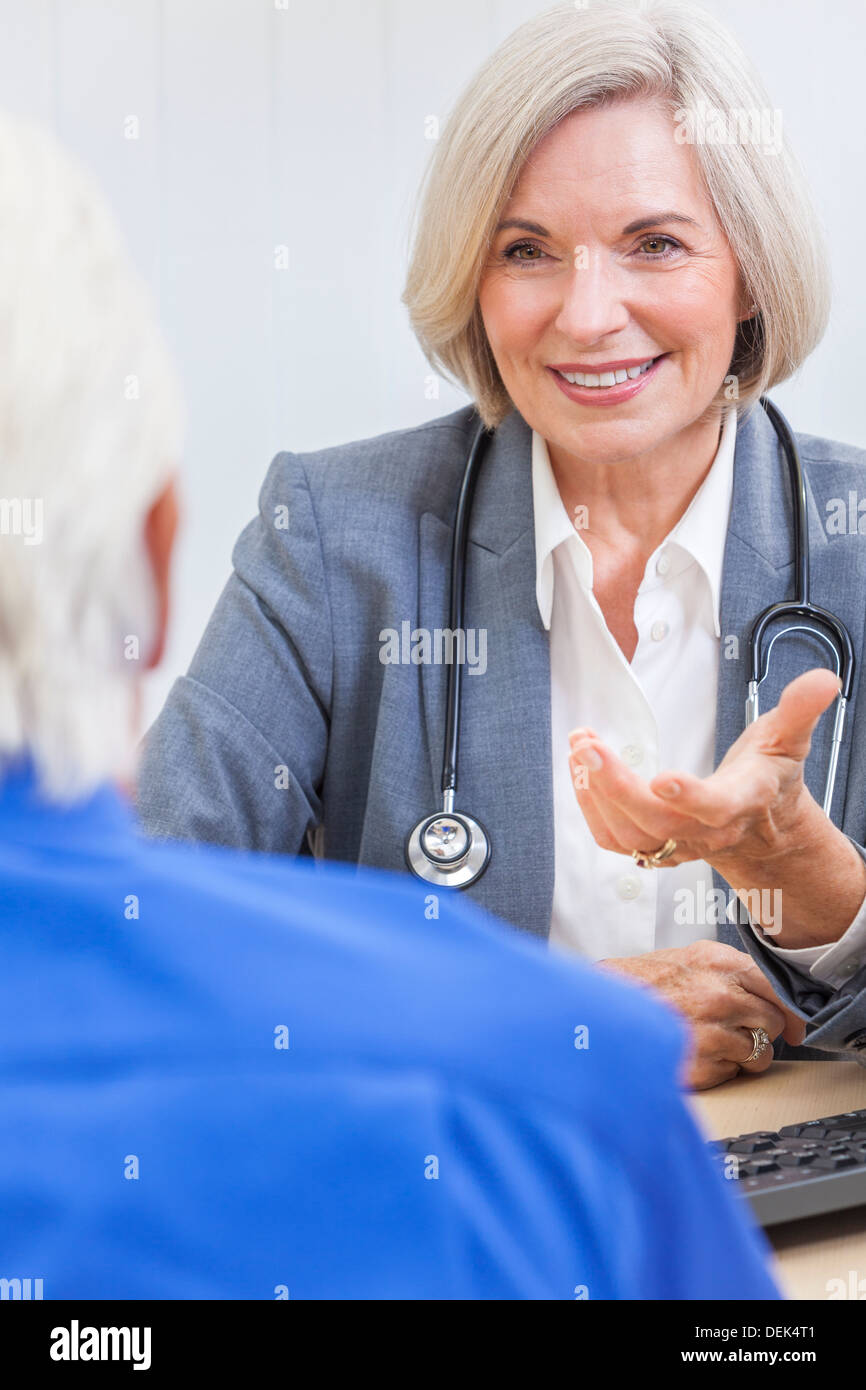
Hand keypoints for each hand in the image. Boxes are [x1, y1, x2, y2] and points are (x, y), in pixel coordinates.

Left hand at [567, 667, 840, 869]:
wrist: (761, 833)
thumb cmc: (767, 780)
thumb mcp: (787, 741)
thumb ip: (800, 711)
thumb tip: (824, 680)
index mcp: (740, 804)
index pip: (715, 807)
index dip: (690, 796)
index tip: (662, 777)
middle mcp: (704, 831)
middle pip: (656, 823)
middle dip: (617, 788)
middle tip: (589, 748)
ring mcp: (675, 844)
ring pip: (628, 835)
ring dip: (596, 794)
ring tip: (580, 747)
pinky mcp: (652, 846)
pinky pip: (613, 839)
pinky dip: (591, 807)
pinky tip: (580, 770)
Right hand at [599, 941, 806, 1089]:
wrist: (606, 1010)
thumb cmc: (646, 984)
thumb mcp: (692, 958)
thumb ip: (735, 971)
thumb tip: (775, 994)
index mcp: (720, 964)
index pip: (779, 990)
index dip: (790, 1012)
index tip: (794, 1026)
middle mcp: (720, 997)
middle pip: (773, 1024)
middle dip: (761, 1031)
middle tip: (739, 1030)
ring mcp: (712, 1033)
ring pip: (759, 1054)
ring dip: (742, 1053)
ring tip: (712, 1041)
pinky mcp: (702, 1065)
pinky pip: (734, 1073)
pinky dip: (720, 1068)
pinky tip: (697, 1053)